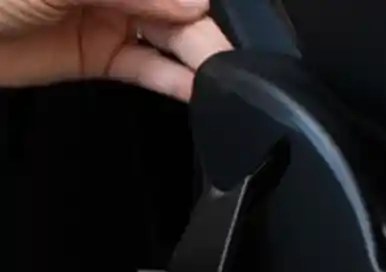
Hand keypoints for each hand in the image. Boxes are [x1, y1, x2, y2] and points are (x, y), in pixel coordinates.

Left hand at [0, 0, 231, 100]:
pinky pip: (147, 68)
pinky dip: (174, 80)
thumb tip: (192, 4)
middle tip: (229, 54)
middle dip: (204, 26)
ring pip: (168, 35)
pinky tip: (196, 89)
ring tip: (223, 77)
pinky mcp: (96, 56)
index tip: (212, 12)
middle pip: (174, 4)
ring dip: (198, 56)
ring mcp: (105, 15)